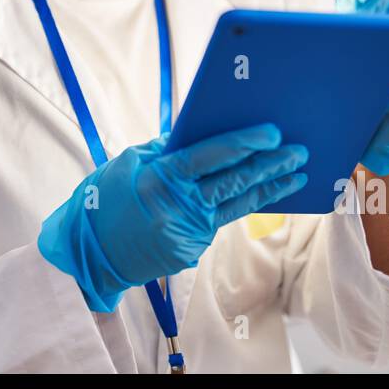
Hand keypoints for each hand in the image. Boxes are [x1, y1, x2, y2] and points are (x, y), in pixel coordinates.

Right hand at [37, 123, 307, 311]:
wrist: (89, 256)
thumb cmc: (103, 202)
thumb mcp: (127, 164)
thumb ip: (164, 149)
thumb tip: (197, 133)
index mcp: (162, 178)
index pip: (212, 156)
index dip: (245, 143)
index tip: (272, 133)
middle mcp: (181, 206)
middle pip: (236, 181)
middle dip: (271, 165)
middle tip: (299, 151)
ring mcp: (190, 232)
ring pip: (237, 204)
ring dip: (270, 187)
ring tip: (297, 174)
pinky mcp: (192, 248)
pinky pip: (220, 219)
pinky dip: (240, 204)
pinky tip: (262, 193)